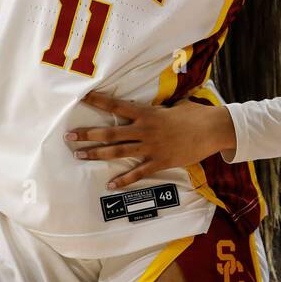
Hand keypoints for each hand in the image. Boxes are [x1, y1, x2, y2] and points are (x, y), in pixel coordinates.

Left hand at [66, 91, 237, 189]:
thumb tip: (156, 106)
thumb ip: (160, 108)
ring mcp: (151, 147)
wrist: (212, 129)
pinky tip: (110, 184)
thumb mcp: (175, 106)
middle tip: (69, 136)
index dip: (98, 101)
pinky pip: (138, 172)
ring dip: (97, 154)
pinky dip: (124, 179)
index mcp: (147, 113)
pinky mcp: (160, 161)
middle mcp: (145, 130)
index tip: (82, 98)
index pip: (117, 106)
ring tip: (79, 155)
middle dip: (87, 134)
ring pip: (118, 151)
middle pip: (110, 132)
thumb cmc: (195, 115)